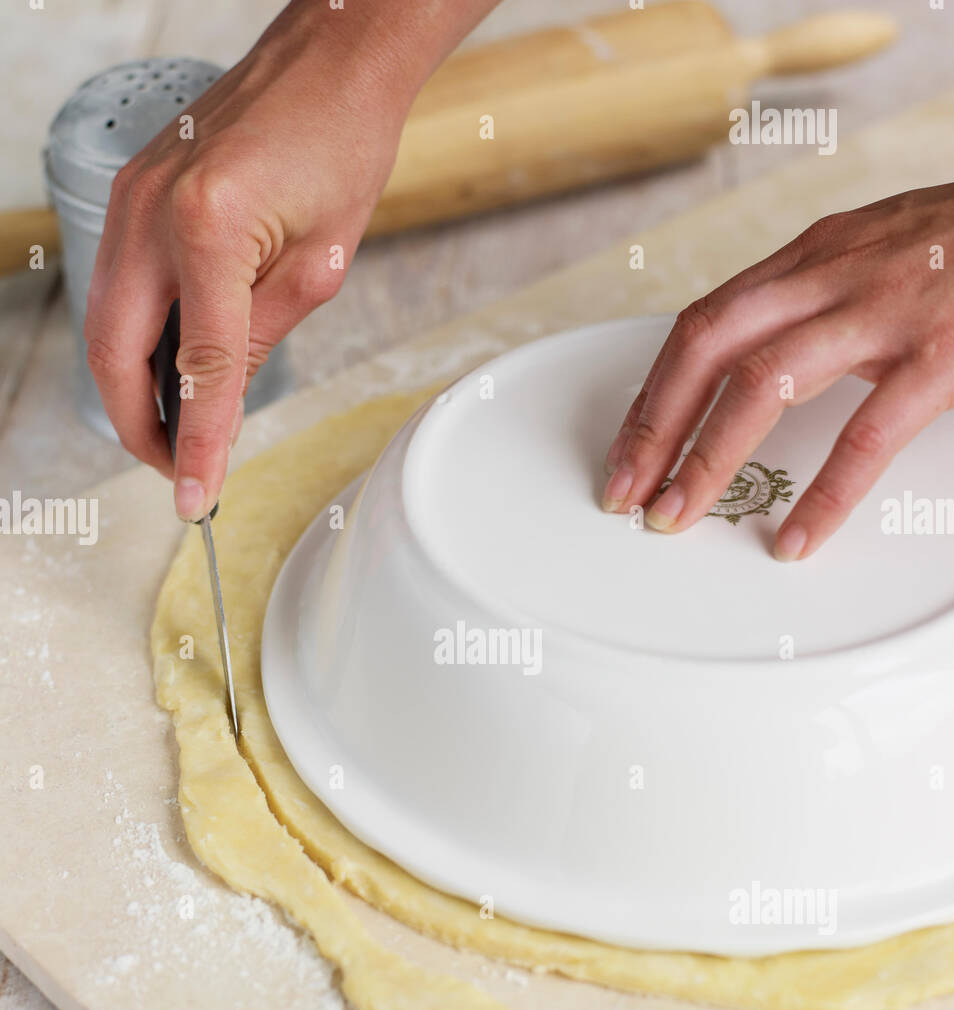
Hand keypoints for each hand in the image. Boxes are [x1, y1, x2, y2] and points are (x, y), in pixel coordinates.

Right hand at [85, 0, 496, 519]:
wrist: (327, 62)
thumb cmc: (340, 147)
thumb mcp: (317, 265)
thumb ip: (257, 340)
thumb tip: (216, 408)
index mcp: (209, 228)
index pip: (198, 368)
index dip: (196, 444)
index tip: (196, 497)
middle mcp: (151, 211)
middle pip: (115, 354)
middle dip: (140, 425)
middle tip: (179, 467)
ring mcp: (130, 197)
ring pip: (106, 324)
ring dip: (134, 385)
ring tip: (180, 426)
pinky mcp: (130, 193)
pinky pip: (118, 287)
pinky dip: (138, 337)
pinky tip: (174, 365)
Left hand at [603, 179, 953, 559]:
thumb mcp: (868, 259)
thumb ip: (806, 306)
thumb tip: (742, 371)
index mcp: (810, 258)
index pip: (702, 325)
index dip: (652, 393)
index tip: (624, 451)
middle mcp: (830, 276)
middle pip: (707, 348)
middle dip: (654, 427)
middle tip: (625, 494)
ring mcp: (882, 313)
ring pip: (762, 383)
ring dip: (708, 457)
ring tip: (677, 517)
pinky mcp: (940, 355)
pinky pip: (867, 435)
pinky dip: (826, 494)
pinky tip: (797, 537)